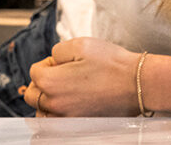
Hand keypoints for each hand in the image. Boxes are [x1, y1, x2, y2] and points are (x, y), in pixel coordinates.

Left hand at [22, 38, 139, 116]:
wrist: (137, 84)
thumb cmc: (112, 64)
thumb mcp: (81, 44)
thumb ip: (57, 50)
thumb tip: (52, 61)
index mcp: (51, 82)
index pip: (34, 71)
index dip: (49, 62)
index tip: (65, 62)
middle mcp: (54, 104)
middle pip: (32, 94)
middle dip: (43, 82)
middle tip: (64, 74)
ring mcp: (65, 118)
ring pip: (41, 111)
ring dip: (47, 101)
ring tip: (66, 91)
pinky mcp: (77, 126)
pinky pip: (55, 123)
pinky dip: (57, 114)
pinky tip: (71, 104)